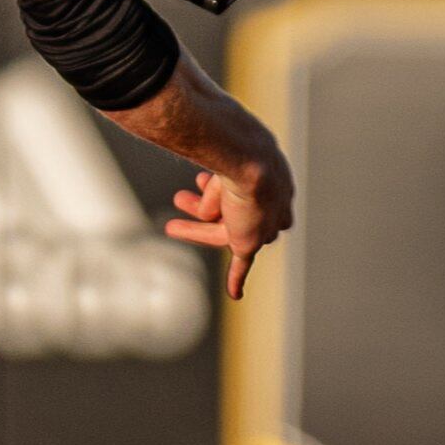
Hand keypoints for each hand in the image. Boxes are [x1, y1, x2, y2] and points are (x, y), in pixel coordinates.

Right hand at [165, 152, 293, 300]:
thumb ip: (216, 183)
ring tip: (170, 226)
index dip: (223, 191)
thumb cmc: (237, 150)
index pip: (249, 193)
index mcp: (274, 180)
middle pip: (232, 213)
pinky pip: (243, 264)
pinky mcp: (250, 241)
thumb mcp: (224, 161)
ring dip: (196, 230)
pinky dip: (237, 279)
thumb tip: (206, 203)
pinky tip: (235, 294)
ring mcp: (262, 225)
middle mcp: (272, 205)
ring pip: (223, 232)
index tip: (202, 183)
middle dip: (203, 207)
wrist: (250, 162)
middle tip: (179, 198)